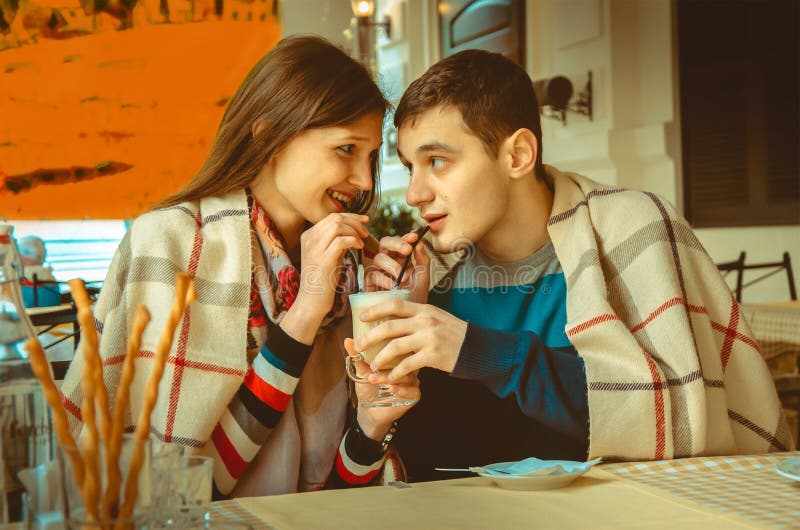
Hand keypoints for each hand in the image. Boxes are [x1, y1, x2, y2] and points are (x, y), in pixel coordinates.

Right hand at [281, 213, 368, 343]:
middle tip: (366, 232)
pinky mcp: (324, 259)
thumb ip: (334, 241)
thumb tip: (352, 230)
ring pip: (338, 225)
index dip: (350, 216)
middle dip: (355, 222)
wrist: (311, 301)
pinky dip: (354, 241)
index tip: (364, 220)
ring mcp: (315, 249)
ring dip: (354, 230)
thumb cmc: (322, 280)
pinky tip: (359, 247)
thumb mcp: (326, 255)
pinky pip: (342, 241)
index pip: (331, 217)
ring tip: (362, 240)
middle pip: (335, 218)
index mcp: (308, 236)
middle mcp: (309, 239)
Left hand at [344, 339, 419, 439]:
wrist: (369, 411)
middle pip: (403, 361)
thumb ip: (357, 356)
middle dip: (388, 363)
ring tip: (375, 379)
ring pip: (406, 376)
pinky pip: (412, 390)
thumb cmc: (368, 388)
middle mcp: (408, 369)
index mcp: (399, 360)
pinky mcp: (414, 395)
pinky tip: (393, 388)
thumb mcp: (362, 371)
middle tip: (372, 369)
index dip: (391, 346)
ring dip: (389, 377)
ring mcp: (412, 382)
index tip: (376, 347)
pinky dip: (403, 389)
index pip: (400, 348)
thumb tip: (347, 341)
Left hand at [354, 300, 467, 381]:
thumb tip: (394, 316)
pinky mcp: (432, 355)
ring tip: (373, 366)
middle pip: (389, 327)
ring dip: (380, 358)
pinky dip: (397, 373)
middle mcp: (425, 321)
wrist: (476, 348)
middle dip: (370, 337)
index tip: (361, 317)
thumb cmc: (454, 333)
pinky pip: (408, 365)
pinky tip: (392, 378)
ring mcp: (429, 338)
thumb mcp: (437, 316)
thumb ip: (417, 316)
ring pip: (395, 347)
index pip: (394, 304)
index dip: (375, 310)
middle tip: (358, 346)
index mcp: (424, 309)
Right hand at [364, 231, 429, 303]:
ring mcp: (377, 271)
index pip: (400, 242)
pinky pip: (372, 275)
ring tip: (405, 278)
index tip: (414, 237)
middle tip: (407, 250)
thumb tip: (419, 242)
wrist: (407, 318)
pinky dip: (384, 279)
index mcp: (401, 257)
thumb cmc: (415, 297)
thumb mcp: (423, 277)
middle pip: (385, 243)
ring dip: (393, 265)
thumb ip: (423, 259)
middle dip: (396, 243)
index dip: (405, 237)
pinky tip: (393, 286)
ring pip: (379, 258)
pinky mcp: (368, 283)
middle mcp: (387, 261)